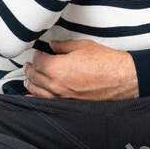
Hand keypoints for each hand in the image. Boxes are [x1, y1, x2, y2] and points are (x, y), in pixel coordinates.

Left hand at [23, 39, 138, 100]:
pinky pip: (46, 101)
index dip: (37, 55)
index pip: (38, 61)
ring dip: (30, 83)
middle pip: (34, 76)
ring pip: (37, 90)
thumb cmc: (106, 63)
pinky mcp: (69, 103)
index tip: (38, 53)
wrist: (121, 79)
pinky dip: (36, 97)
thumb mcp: (83, 46)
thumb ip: (64, 46)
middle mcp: (55, 84)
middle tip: (28, 65)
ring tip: (27, 78)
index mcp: (56, 67)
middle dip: (30, 69)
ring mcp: (61, 95)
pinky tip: (31, 96)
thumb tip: (54, 46)